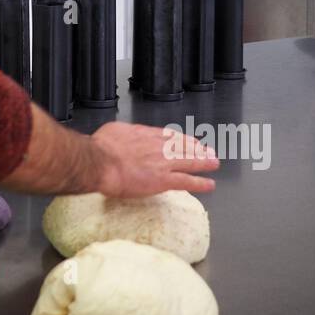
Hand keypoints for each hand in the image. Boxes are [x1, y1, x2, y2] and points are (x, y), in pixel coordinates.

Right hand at [90, 121, 218, 197]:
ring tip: (214, 164)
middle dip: (198, 149)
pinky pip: (186, 181)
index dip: (182, 139)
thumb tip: (121, 135)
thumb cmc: (101, 147)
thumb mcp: (113, 130)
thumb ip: (124, 133)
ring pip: (190, 162)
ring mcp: (163, 163)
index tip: (190, 141)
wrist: (100, 161)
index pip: (170, 136)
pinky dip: (200, 183)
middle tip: (209, 152)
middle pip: (184, 147)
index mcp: (145, 134)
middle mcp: (158, 147)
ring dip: (204, 163)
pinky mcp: (163, 180)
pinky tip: (209, 184)